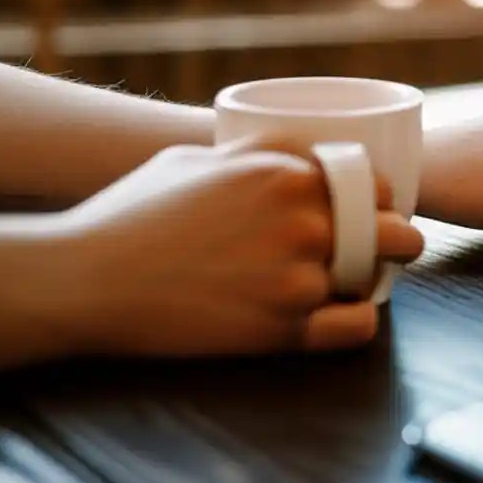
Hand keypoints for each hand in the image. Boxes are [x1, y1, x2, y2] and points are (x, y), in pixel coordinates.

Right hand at [58, 139, 421, 357]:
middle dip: (398, 238)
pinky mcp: (282, 328)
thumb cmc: (132, 214)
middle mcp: (301, 220)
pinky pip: (358, 327)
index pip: (372, 181)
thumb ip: (256, 154)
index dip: (381, 198)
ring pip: (376, 278)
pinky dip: (360, 321)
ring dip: (371, 280)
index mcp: (284, 172)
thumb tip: (295, 154)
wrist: (85, 280)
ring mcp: (296, 277)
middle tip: (388, 248)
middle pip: (392, 229)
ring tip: (357, 282)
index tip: (375, 210)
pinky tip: (344, 315)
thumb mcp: (195, 159)